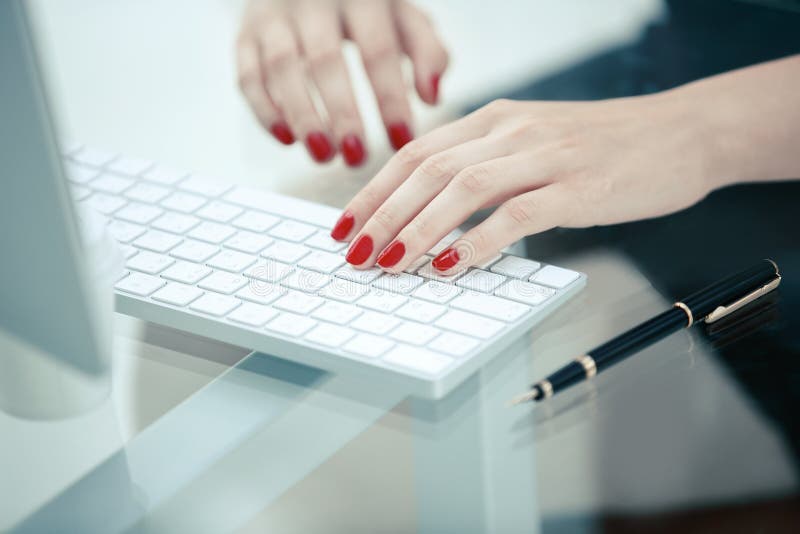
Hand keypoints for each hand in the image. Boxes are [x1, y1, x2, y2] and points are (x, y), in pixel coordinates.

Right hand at [236, 0, 447, 165]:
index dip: (390, 99)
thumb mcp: (405, 20)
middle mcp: (315, 0)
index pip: (379, 50)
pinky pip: (247, 73)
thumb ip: (427, 53)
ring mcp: (276, 16)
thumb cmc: (368, 10)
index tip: (401, 141)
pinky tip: (285, 139)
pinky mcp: (247, 34)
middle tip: (356, 158)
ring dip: (302, 116)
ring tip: (323, 155)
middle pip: (326, 60)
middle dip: (342, 113)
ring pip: (282, 68)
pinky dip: (264, 109)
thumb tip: (432, 96)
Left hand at [332, 94, 718, 271]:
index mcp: (494, 119)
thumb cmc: (602, 145)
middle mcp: (512, 130)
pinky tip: (452, 267)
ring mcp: (546, 156)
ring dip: (419, 229)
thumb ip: (484, 164)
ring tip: (389, 264)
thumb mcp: (532, 139)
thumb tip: (431, 211)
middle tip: (355, 253)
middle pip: (429, 170)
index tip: (346, 225)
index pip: (417, 153)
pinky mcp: (579, 186)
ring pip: (465, 189)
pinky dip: (479, 242)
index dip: (374, 190)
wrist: (680, 132)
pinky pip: (517, 215)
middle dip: (383, 214)